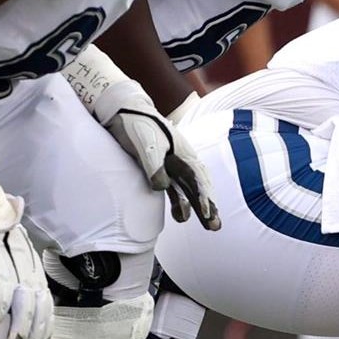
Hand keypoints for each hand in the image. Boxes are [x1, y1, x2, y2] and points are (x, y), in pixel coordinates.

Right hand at [0, 197, 52, 338]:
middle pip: (38, 308)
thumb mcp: (12, 265)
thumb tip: (18, 310)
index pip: (46, 304)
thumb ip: (19, 285)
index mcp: (35, 272)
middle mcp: (30, 271)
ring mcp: (15, 269)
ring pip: (24, 305)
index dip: (45, 326)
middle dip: (35, 333)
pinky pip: (1, 294)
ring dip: (19, 329)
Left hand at [94, 81, 220, 229]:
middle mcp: (183, 160)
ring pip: (190, 191)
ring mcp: (172, 166)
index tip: (205, 212)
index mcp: (184, 152)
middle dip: (209, 206)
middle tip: (215, 227)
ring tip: (209, 226)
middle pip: (200, 186)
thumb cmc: (137, 124)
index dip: (203, 195)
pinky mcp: (160, 170)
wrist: (122, 112)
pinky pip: (175, 190)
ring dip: (198, 208)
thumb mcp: (145, 142)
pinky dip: (181, 202)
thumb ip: (153, 165)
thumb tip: (161, 187)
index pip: (198, 177)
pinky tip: (182, 216)